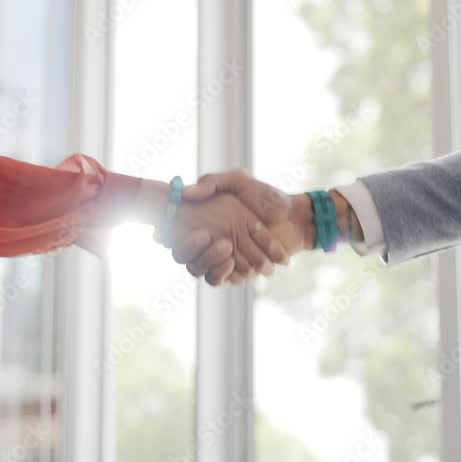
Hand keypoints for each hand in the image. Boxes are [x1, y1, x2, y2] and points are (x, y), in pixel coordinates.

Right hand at [182, 171, 363, 282]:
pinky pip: (219, 280)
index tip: (167, 226)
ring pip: (198, 269)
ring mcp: (220, 259)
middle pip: (182, 254)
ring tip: (225, 246)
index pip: (173, 231)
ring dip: (207, 260)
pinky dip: (223, 272)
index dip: (165, 231)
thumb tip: (185, 193)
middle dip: (188, 247)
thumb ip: (213, 182)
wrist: (295, 219)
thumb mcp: (239, 181)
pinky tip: (231, 261)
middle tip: (202, 235)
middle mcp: (207, 243)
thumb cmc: (268, 197)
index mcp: (203, 221)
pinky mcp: (235, 273)